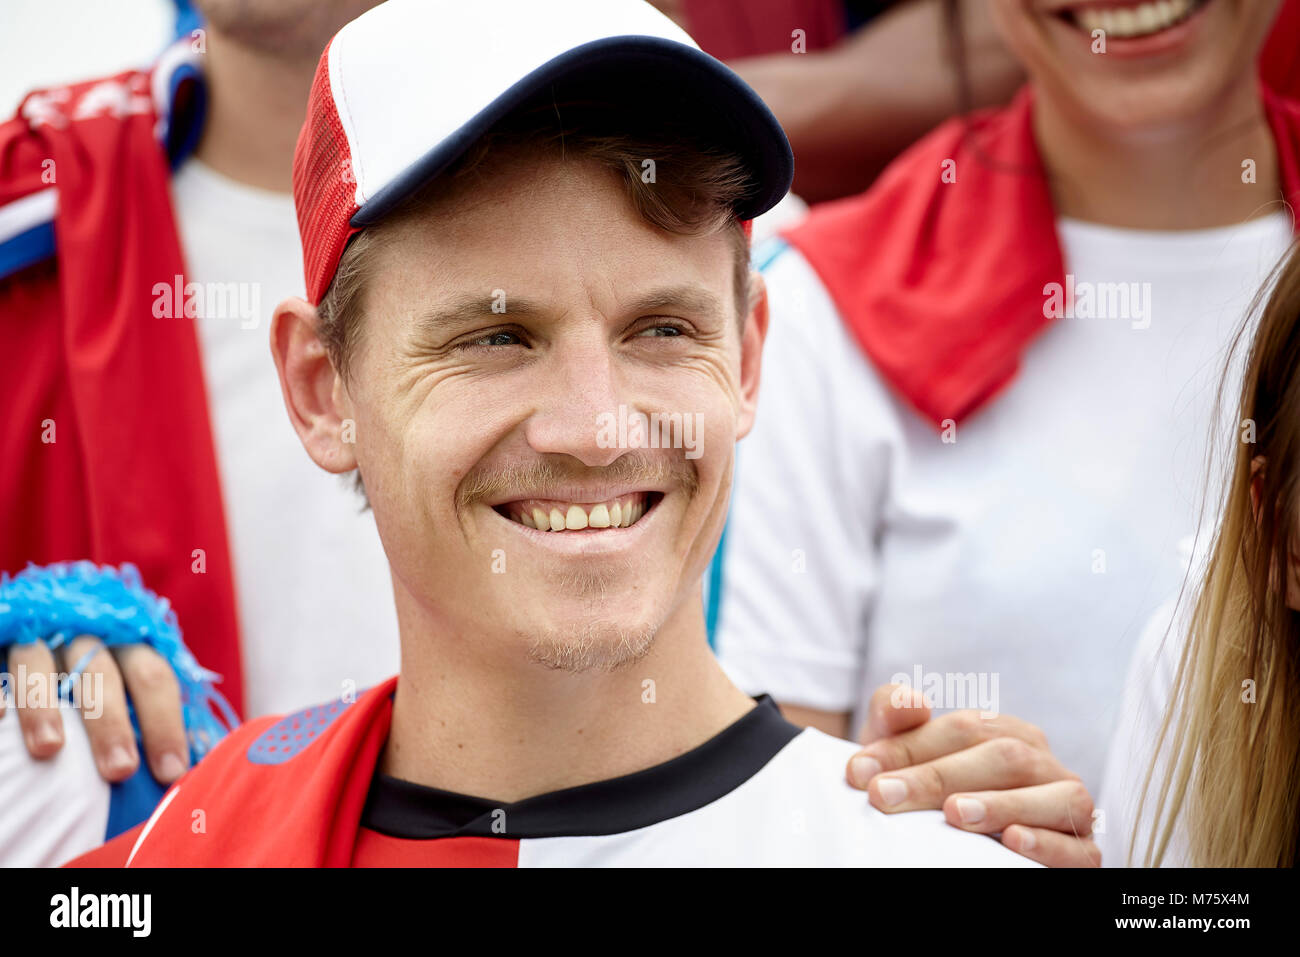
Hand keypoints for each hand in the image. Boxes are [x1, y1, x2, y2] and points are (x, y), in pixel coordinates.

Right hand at [0, 637, 188, 783]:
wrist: (46, 626)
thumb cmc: (100, 677)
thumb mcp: (132, 685)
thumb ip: (160, 715)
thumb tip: (201, 752)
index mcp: (127, 645)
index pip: (155, 677)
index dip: (165, 725)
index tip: (171, 772)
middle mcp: (84, 636)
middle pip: (102, 671)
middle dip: (112, 723)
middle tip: (120, 770)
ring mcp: (36, 638)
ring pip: (38, 662)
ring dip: (45, 706)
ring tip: (51, 749)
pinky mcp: (1, 640)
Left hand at [845, 684, 1100, 866]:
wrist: (954, 841)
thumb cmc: (927, 789)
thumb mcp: (903, 752)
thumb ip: (895, 716)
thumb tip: (909, 701)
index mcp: (1002, 732)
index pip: (959, 730)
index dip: (907, 749)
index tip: (860, 772)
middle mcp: (1039, 763)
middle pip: (1001, 757)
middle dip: (938, 777)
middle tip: (886, 796)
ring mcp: (1065, 803)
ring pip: (1051, 796)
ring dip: (1002, 804)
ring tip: (955, 814)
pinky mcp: (1082, 851)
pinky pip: (1080, 848)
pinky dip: (1049, 844)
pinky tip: (1013, 842)